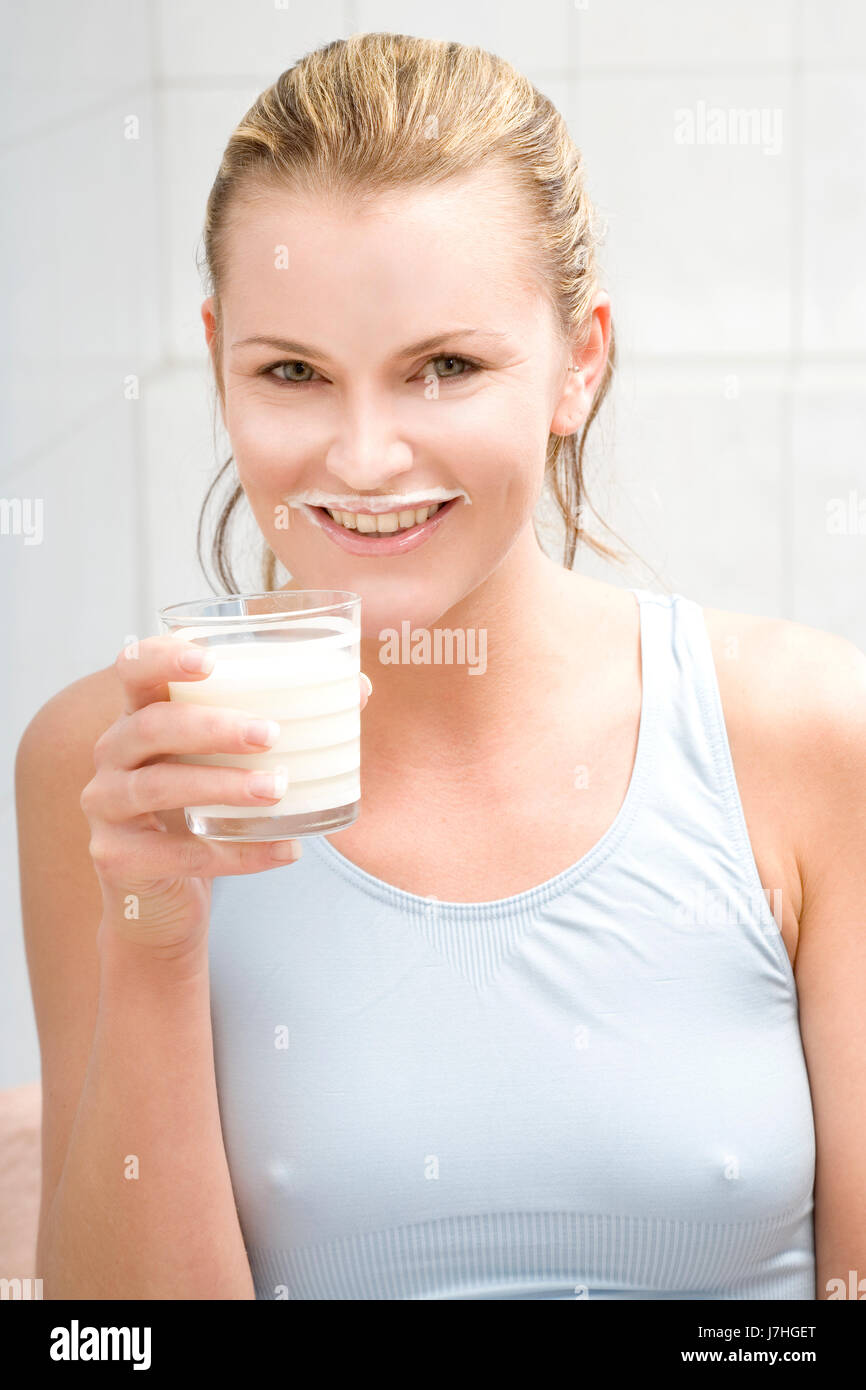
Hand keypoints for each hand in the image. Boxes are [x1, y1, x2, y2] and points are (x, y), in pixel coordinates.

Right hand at [80, 637, 370, 954]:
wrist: (166, 897)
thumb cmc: (202, 809)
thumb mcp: (229, 762)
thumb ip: (279, 722)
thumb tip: (358, 687)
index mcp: (139, 715)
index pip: (133, 669)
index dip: (162, 657)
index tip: (209, 658)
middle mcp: (112, 754)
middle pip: (150, 726)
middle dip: (212, 727)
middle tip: (269, 734)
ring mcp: (106, 806)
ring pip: (158, 786)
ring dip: (223, 785)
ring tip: (277, 789)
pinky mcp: (116, 857)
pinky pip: (178, 853)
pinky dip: (237, 852)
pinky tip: (285, 850)